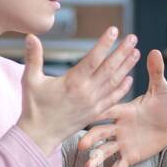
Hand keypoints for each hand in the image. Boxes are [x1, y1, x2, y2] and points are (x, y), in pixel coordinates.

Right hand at [18, 28, 138, 155]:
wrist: (39, 136)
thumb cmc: (33, 107)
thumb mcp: (30, 80)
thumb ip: (33, 57)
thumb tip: (30, 36)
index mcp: (72, 82)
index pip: (93, 58)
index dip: (104, 43)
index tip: (114, 30)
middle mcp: (86, 92)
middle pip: (109, 68)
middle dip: (122, 52)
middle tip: (133, 38)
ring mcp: (93, 104)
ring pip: (114, 82)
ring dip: (126, 67)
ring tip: (136, 53)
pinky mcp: (95, 113)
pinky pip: (113, 99)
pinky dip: (122, 88)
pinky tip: (130, 78)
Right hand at [76, 49, 166, 166]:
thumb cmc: (162, 104)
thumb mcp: (160, 89)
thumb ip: (155, 73)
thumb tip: (154, 51)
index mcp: (122, 111)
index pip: (106, 111)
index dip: (96, 114)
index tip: (83, 116)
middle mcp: (118, 128)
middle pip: (100, 133)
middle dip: (90, 140)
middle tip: (81, 147)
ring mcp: (122, 143)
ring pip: (105, 151)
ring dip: (96, 159)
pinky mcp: (130, 156)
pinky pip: (120, 166)